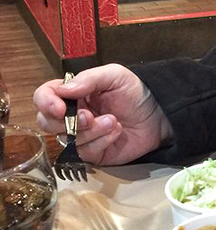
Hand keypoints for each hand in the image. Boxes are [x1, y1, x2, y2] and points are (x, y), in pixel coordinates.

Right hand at [34, 64, 173, 165]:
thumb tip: (63, 90)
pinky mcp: (93, 153)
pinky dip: (101, 141)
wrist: (159, 115)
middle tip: (90, 117)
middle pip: (46, 123)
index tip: (60, 108)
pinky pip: (86, 153)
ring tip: (114, 121)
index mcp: (72, 93)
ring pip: (66, 140)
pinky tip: (116, 132)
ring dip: (91, 131)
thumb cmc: (136, 93)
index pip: (44, 96)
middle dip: (66, 122)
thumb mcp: (114, 76)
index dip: (46, 103)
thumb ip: (88, 79)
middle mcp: (71, 115)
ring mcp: (81, 136)